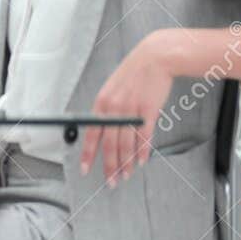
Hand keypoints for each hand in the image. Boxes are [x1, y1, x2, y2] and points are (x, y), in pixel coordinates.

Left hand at [80, 32, 175, 185]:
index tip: (85, 169)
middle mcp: (113, 108)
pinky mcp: (148, 111)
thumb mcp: (113, 90)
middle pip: (109, 144)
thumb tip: (104, 131)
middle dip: (109, 165)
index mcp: (101, 103)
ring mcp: (131, 110)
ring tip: (125, 176)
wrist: (154, 58)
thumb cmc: (133, 75)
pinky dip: (142, 151)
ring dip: (126, 163)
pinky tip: (140, 162)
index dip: (88, 154)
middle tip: (111, 181)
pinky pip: (143, 136)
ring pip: (126, 144)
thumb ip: (108, 110)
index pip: (91, 134)